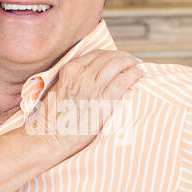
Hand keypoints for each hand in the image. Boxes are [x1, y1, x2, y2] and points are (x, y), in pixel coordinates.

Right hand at [26, 49, 144, 155]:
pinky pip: (123, 80)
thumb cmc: (53, 120)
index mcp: (70, 70)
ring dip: (132, 62)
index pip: (96, 54)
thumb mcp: (58, 92)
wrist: (50, 137)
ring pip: (118, 64)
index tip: (119, 58)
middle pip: (109, 57)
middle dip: (124, 57)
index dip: (111, 54)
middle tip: (133, 60)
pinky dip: (134, 73)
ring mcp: (92, 86)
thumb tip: (90, 81)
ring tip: (139, 66)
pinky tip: (141, 73)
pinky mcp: (103, 100)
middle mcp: (81, 74)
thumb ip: (73, 82)